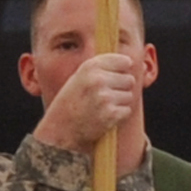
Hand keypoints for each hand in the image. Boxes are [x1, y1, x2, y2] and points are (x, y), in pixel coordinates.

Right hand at [33, 46, 149, 154]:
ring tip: (102, 107)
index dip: (122, 70)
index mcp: (90, 67)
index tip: (117, 76)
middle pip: (129, 79)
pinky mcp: (111, 114)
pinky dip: (119, 115)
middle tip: (106, 96)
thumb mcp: (79, 77)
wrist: (61, 129)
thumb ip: (100, 68)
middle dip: (121, 88)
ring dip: (120, 102)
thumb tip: (129, 62)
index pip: (124, 61)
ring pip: (129, 96)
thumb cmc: (71, 102)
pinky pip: (127, 110)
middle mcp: (98, 80)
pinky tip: (104, 116)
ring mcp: (105, 98)